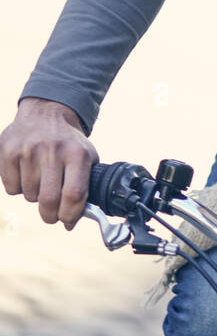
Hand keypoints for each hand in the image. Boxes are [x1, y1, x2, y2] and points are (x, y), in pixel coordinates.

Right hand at [0, 98, 97, 228]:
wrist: (46, 113)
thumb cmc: (69, 143)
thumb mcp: (87, 157)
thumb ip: (86, 186)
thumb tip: (76, 220)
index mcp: (77, 154)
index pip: (73, 195)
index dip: (70, 215)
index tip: (67, 222)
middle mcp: (53, 150)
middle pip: (49, 200)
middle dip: (50, 216)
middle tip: (51, 216)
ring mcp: (29, 149)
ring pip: (30, 196)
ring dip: (35, 198)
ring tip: (41, 183)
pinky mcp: (8, 150)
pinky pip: (12, 188)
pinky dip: (19, 189)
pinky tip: (26, 175)